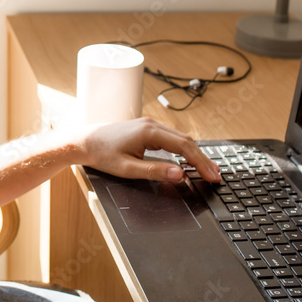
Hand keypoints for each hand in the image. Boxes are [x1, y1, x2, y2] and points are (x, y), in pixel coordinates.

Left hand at [83, 117, 220, 182]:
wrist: (84, 141)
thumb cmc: (102, 154)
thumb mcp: (127, 169)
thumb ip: (155, 171)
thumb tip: (179, 174)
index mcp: (149, 132)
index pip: (184, 146)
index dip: (201, 163)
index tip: (211, 177)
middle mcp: (152, 124)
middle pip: (187, 141)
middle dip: (203, 159)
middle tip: (216, 177)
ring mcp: (150, 124)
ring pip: (181, 138)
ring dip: (195, 154)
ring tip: (209, 170)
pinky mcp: (148, 128)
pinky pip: (173, 137)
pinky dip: (185, 148)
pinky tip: (191, 159)